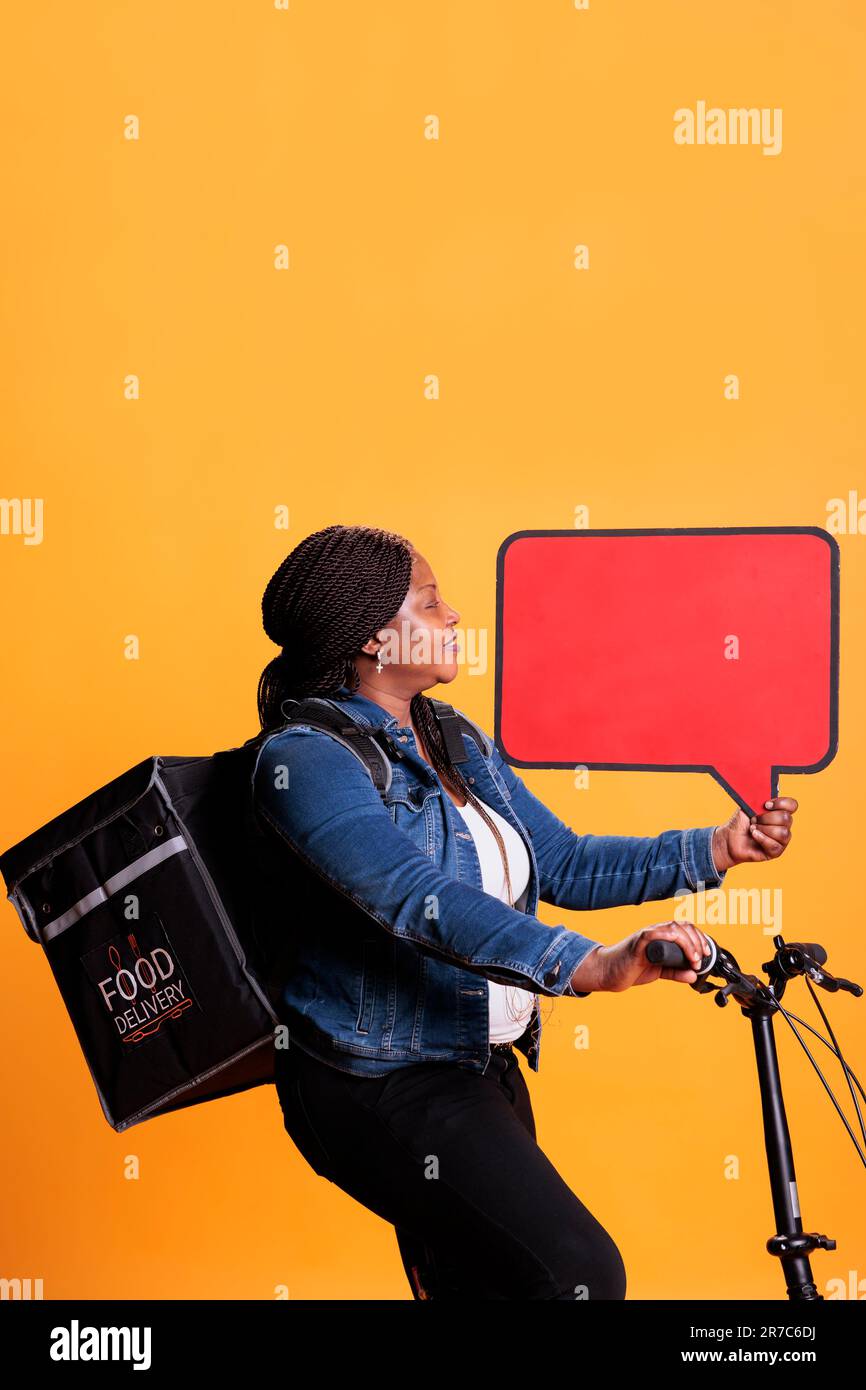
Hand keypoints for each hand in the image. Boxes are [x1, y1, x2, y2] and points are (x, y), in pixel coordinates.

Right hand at [570, 920, 711, 992]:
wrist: (607, 972)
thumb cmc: (629, 969)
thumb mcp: (658, 972)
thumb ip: (675, 972)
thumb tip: (693, 975)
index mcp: (661, 937)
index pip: (684, 929)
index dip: (699, 938)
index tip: (706, 953)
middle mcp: (655, 932)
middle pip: (682, 926)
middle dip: (697, 941)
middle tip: (701, 959)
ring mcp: (647, 935)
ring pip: (673, 928)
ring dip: (688, 943)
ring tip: (693, 960)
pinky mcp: (638, 942)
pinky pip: (654, 934)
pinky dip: (669, 938)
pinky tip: (680, 950)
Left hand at [711, 796, 798, 870]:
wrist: (729, 838)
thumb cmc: (740, 822)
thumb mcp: (749, 806)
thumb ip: (759, 798)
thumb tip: (766, 790)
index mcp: (780, 812)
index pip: (792, 805)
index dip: (781, 803)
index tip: (765, 805)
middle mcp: (784, 826)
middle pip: (786, 818)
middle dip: (766, 818)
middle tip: (754, 820)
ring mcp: (781, 840)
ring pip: (782, 832)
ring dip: (763, 829)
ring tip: (753, 829)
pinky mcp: (776, 852)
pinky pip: (774, 845)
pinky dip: (761, 838)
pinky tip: (754, 836)